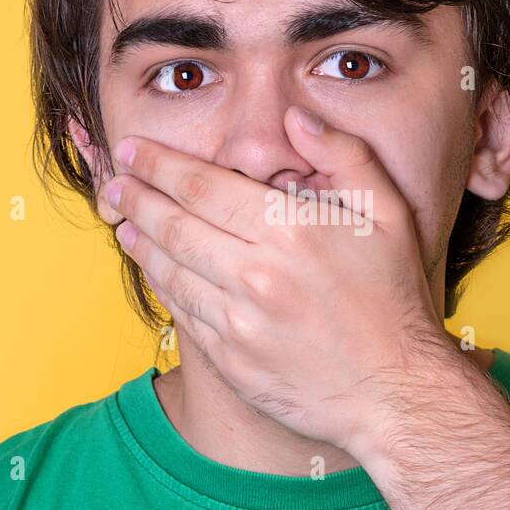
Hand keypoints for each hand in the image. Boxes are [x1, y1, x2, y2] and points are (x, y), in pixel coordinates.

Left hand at [101, 105, 456, 456]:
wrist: (396, 391)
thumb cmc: (394, 298)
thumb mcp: (390, 213)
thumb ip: (345, 156)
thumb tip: (296, 118)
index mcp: (290, 230)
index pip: (202, 186)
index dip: (158, 164)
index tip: (132, 150)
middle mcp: (257, 275)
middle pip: (174, 225)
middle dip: (136, 197)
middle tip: (113, 181)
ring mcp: (240, 322)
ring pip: (170, 270)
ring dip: (140, 241)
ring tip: (124, 220)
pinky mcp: (231, 360)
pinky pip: (183, 314)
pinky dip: (162, 286)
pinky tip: (154, 269)